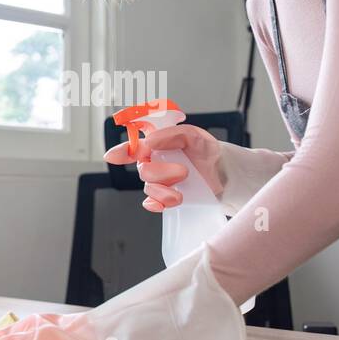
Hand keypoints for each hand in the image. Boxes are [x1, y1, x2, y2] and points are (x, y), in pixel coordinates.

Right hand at [103, 124, 222, 212]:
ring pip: (149, 188)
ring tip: (181, 191)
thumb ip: (171, 135)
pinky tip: (163, 203)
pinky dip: (155, 204)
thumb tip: (149, 142)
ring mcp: (161, 182)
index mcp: (157, 145)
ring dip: (164, 191)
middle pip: (143, 171)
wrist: (225, 173)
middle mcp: (156, 163)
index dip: (121, 152)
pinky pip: (153, 203)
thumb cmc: (208, 151)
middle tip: (183, 171)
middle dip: (160, 173)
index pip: (133, 147)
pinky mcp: (168, 198)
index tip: (113, 156)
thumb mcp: (193, 135)